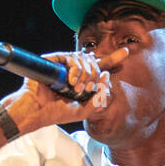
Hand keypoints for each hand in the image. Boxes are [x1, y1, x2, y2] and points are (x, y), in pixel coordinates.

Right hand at [5, 46, 129, 132]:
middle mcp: (74, 71)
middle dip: (95, 75)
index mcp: (82, 82)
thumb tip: (106, 75)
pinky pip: (72, 56)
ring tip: (76, 88)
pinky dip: (75, 68)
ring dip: (85, 74)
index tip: (126, 52)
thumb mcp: (84, 111)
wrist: (38, 110)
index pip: (100, 67)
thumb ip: (99, 98)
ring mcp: (64, 64)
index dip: (113, 59)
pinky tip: (71, 80)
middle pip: (95, 62)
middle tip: (87, 89)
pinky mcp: (55, 59)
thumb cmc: (56, 113)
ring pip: (85, 58)